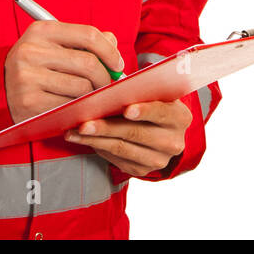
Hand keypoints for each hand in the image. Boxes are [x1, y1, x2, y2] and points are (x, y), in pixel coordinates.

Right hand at [4, 21, 122, 122]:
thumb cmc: (34, 66)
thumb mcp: (53, 45)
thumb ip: (83, 41)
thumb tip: (112, 41)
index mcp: (41, 31)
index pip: (88, 35)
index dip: (109, 51)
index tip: (117, 63)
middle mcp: (31, 51)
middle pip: (88, 63)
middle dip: (105, 77)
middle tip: (107, 84)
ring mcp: (28, 78)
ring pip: (82, 87)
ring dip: (92, 94)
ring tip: (88, 94)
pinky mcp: (28, 103)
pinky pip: (69, 106)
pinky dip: (78, 107)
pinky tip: (74, 105)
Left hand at [64, 99, 191, 176]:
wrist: (163, 133)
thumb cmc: (153, 104)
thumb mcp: (154, 94)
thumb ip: (139, 89)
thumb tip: (111, 83)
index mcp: (180, 117)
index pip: (161, 112)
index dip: (144, 110)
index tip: (126, 109)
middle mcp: (173, 142)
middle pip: (136, 133)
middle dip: (107, 128)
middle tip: (84, 123)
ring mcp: (159, 159)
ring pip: (122, 148)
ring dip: (95, 140)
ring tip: (74, 132)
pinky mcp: (143, 171)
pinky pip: (117, 159)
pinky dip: (98, 148)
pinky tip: (83, 140)